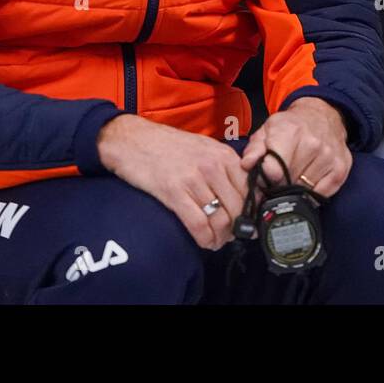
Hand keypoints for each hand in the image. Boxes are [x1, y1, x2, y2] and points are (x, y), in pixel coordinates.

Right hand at [96, 115, 248, 249]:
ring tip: (217, 241)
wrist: (133, 140)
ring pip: (220, 219)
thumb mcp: (204, 147)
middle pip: (237, 208)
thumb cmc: (168, 145)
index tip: (248, 222)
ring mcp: (193, 179)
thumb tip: (242, 192)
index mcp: (223, 155)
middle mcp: (212, 166)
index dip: (250, 211)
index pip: (249, 190)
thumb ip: (224, 166)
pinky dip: (205, 239)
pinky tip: (205, 242)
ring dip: (220, 238)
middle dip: (236, 228)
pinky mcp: (174, 192)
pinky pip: (198, 224)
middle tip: (231, 236)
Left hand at [239, 98, 351, 198]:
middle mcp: (313, 144)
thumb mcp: (268, 129)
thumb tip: (246, 165)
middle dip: (278, 184)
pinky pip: (320, 194)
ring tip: (292, 175)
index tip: (263, 178)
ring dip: (295, 188)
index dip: (264, 178)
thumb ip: (254, 148)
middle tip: (277, 177)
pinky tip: (307, 179)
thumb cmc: (292, 126)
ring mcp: (329, 157)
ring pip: (304, 190)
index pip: (274, 169)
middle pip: (288, 182)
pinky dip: (311, 192)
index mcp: (290, 132)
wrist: (323, 115)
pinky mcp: (341, 169)